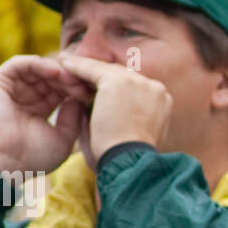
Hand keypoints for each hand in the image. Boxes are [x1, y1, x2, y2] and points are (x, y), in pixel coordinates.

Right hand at [0, 55, 92, 173]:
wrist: (9, 164)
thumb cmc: (36, 157)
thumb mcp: (64, 137)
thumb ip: (73, 116)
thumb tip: (80, 97)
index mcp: (40, 107)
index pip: (61, 88)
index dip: (77, 87)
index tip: (94, 91)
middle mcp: (25, 95)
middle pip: (51, 76)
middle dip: (70, 78)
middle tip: (85, 83)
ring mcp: (11, 88)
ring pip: (38, 67)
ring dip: (57, 71)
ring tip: (71, 79)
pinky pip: (20, 63)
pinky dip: (39, 64)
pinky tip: (55, 73)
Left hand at [56, 54, 172, 164]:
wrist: (130, 164)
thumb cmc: (126, 159)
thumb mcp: (131, 136)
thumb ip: (122, 117)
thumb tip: (93, 104)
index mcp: (163, 103)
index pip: (135, 88)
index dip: (115, 89)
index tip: (96, 90)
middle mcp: (155, 88)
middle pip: (122, 75)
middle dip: (100, 76)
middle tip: (78, 73)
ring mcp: (138, 82)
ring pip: (107, 71)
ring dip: (87, 69)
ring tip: (66, 66)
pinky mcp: (118, 82)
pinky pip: (92, 69)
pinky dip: (77, 67)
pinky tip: (63, 64)